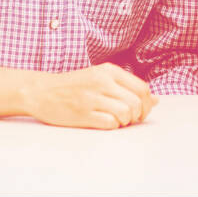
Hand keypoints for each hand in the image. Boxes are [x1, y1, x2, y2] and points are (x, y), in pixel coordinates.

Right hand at [20, 63, 157, 129]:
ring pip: (126, 113)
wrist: (41, 91)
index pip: (142, 88)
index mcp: (108, 71)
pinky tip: (106, 122)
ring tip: (118, 120)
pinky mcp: (83, 114)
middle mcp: (102, 82)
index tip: (141, 109)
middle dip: (139, 114)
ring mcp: (92, 98)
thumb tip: (156, 100)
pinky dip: (113, 126)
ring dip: (126, 121)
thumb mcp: (101, 77)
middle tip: (130, 118)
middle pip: (137, 102)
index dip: (147, 102)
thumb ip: (127, 86)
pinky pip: (110, 123)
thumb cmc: (74, 86)